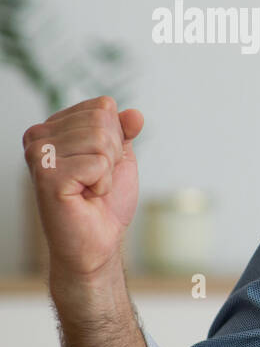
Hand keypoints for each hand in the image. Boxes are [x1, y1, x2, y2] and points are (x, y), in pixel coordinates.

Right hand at [22, 96, 144, 278]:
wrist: (99, 240)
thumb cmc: (105, 202)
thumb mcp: (120, 157)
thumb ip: (124, 130)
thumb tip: (134, 113)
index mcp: (53, 127)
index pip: (102, 106)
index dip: (116, 138)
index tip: (101, 163)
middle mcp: (38, 137)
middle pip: (102, 120)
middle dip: (112, 154)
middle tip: (97, 179)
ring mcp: (38, 155)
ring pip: (100, 139)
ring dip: (107, 170)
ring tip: (90, 188)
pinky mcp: (46, 175)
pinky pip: (97, 163)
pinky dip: (102, 183)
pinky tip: (85, 196)